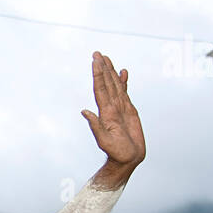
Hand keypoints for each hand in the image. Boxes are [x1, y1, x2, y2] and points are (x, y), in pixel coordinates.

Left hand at [82, 52, 145, 175]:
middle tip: (97, 53)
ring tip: (107, 58)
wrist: (128, 159)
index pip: (100, 89)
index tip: (95, 61)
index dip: (98, 74)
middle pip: (106, 83)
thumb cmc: (116, 152)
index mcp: (105, 112)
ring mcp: (119, 108)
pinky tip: (123, 72)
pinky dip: (123, 82)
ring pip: (114, 85)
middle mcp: (111, 107)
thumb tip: (84, 112)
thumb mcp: (104, 140)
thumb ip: (95, 126)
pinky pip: (125, 93)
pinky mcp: (128, 111)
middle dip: (102, 68)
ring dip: (111, 72)